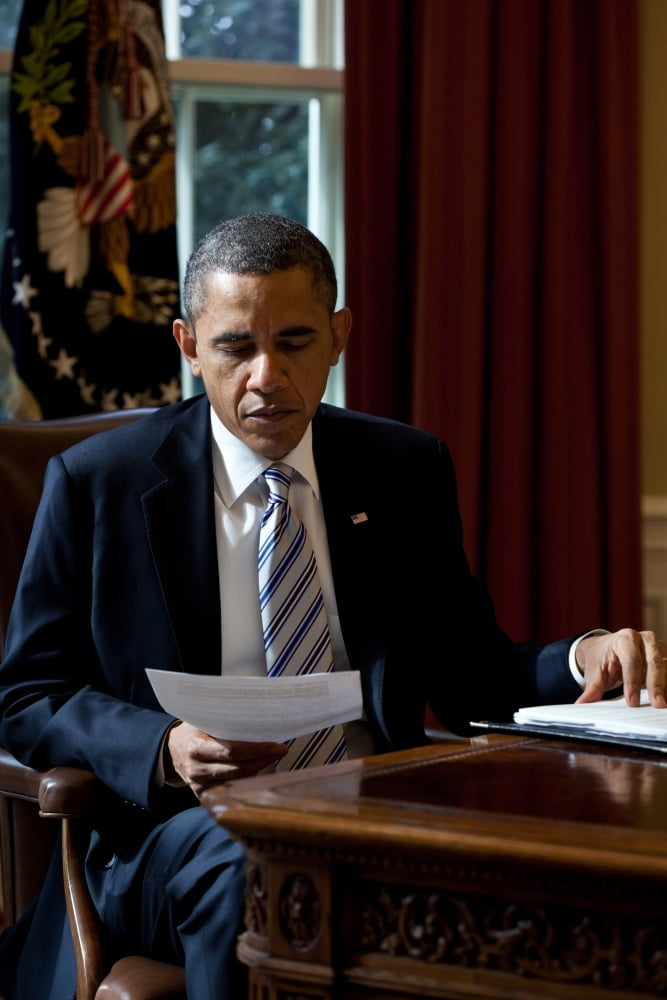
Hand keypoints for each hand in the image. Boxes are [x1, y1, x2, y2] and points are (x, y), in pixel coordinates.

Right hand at [165, 721, 287, 797]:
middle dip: (263, 760)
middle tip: (281, 751)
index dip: (257, 749)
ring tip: (272, 757)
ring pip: (237, 781)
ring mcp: (199, 785)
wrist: (171, 750)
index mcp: (196, 747)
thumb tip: (259, 715)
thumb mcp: (202, 721)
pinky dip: (246, 779)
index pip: (232, 751)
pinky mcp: (203, 795)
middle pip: (238, 769)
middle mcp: (197, 769)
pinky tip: (257, 768)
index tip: (277, 745)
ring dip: (258, 769)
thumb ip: (224, 722)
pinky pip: (231, 789)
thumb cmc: (192, 731)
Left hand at [575, 629, 666, 707]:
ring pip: (665, 666)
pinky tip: (666, 696)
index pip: (631, 661)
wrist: (608, 647)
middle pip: (654, 661)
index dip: (632, 682)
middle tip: (657, 704)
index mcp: (624, 639)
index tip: (632, 702)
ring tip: (664, 703)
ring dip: (665, 685)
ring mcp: (658, 646)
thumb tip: (582, 703)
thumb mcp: (595, 671)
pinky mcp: (665, 655)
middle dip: (656, 684)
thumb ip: (592, 687)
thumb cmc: (602, 658)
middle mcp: (644, 639)